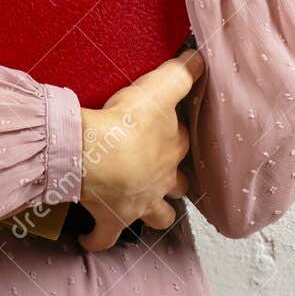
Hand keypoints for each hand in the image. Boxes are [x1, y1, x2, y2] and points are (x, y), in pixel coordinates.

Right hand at [77, 48, 203, 252]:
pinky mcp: (110, 220)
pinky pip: (105, 238)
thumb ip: (182, 72)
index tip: (171, 130)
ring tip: (142, 208)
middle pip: (177, 185)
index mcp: (172, 149)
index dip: (179, 134)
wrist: (96, 156)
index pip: (184, 141)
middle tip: (164, 176)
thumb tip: (202, 57)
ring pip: (156, 217)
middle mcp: (161, 181)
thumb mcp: (159, 88)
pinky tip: (92, 237)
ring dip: (152, 214)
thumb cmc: (128, 122)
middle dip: (175, 182)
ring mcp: (138, 204)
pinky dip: (98, 238)